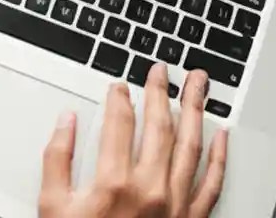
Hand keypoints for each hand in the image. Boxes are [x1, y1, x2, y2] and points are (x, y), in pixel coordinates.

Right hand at [40, 65, 227, 217]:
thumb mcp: (52, 208)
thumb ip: (57, 159)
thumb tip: (65, 121)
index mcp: (114, 182)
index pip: (120, 123)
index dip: (119, 98)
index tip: (119, 85)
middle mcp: (150, 189)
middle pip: (160, 125)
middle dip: (161, 92)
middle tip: (163, 70)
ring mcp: (176, 205)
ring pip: (191, 145)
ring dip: (196, 110)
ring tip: (199, 85)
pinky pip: (212, 183)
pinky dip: (220, 157)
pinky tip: (223, 136)